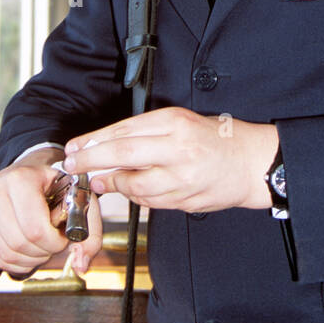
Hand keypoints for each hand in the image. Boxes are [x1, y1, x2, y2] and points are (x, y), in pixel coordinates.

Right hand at [0, 149, 98, 277]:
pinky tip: (30, 252)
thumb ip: (90, 233)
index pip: (35, 229)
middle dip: (42, 252)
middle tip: (54, 244)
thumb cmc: (60, 185)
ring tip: (43, 246)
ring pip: (6, 252)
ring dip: (30, 259)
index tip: (64, 237)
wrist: (34, 170)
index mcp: (21, 178)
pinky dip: (17, 262)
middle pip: (19, 243)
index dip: (54, 243)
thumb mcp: (81, 199)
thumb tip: (81, 267)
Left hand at [63, 107, 278, 212]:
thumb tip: (104, 144)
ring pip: (134, 185)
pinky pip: (150, 201)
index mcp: (175, 122)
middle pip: (123, 155)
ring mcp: (182, 177)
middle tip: (73, 166)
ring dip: (112, 184)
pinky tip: (132, 190)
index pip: (124, 131)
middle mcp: (178, 148)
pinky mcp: (185, 199)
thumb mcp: (181, 121)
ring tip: (100, 181)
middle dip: (92, 162)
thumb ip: (144, 132)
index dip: (94, 141)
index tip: (75, 148)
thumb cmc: (216, 138)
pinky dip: (136, 197)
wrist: (250, 163)